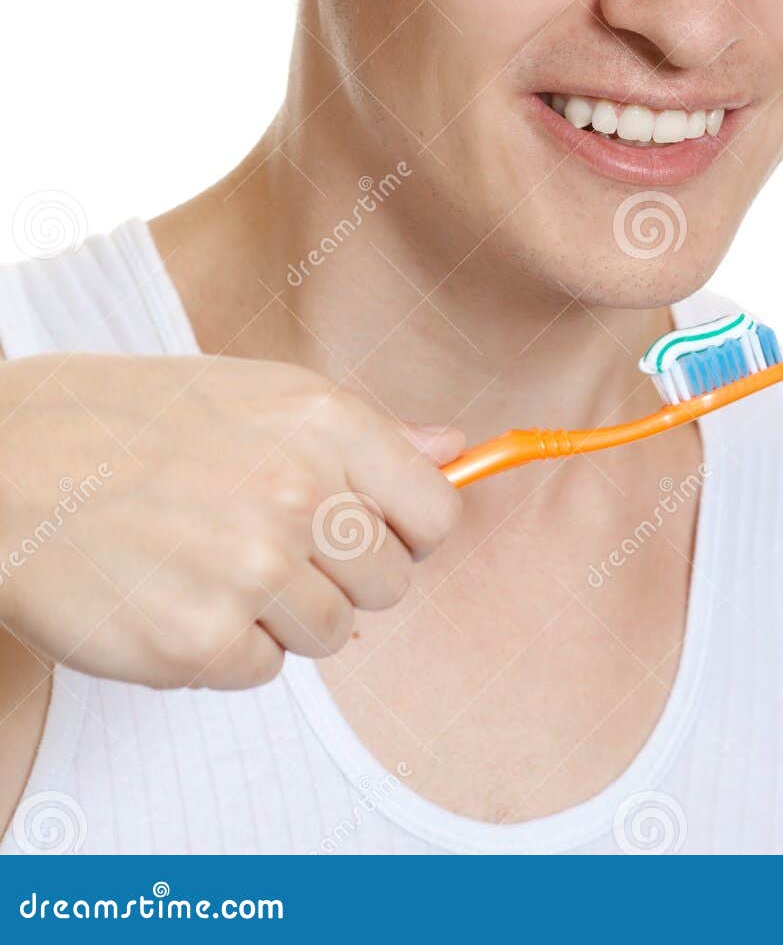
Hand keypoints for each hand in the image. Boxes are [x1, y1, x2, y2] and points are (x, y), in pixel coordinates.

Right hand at [0, 353, 462, 688]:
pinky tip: (177, 596)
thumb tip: (456, 449)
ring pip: (332, 635)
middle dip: (345, 578)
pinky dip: (226, 649)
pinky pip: (261, 671)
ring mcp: (252, 572)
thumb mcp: (263, 394)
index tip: (373, 532)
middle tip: (276, 549)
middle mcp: (300, 494)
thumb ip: (368, 434)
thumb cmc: (137, 421)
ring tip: (214, 565)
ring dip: (283, 616)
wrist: (9, 464)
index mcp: (327, 424)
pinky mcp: (200, 642)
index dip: (409, 533)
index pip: (437, 514)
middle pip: (391, 584)